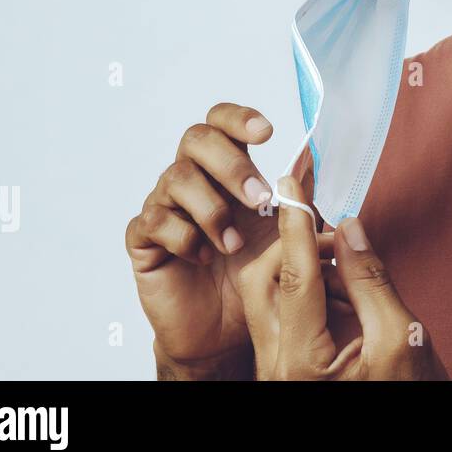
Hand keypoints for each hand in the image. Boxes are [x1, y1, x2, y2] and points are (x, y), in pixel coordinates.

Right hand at [125, 102, 312, 377]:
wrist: (227, 332)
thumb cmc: (255, 277)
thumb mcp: (286, 237)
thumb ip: (297, 200)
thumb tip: (308, 159)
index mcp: (227, 169)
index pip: (222, 123)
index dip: (238, 119)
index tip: (266, 133)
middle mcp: (193, 179)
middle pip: (197, 139)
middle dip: (231, 165)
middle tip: (257, 199)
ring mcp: (164, 205)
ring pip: (176, 178)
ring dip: (212, 210)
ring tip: (233, 246)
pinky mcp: (143, 238)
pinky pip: (153, 220)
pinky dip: (184, 237)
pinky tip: (203, 258)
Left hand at [238, 175, 448, 380]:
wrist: (405, 441)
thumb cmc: (411, 395)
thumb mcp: (401, 334)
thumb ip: (370, 278)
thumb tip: (348, 228)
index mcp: (302, 364)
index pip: (293, 277)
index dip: (294, 225)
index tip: (292, 185)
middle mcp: (276, 367)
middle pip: (265, 284)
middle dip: (297, 248)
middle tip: (336, 233)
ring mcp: (277, 369)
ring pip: (271, 296)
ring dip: (308, 270)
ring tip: (350, 272)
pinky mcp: (286, 366)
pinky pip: (285, 314)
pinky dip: (313, 292)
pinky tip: (347, 295)